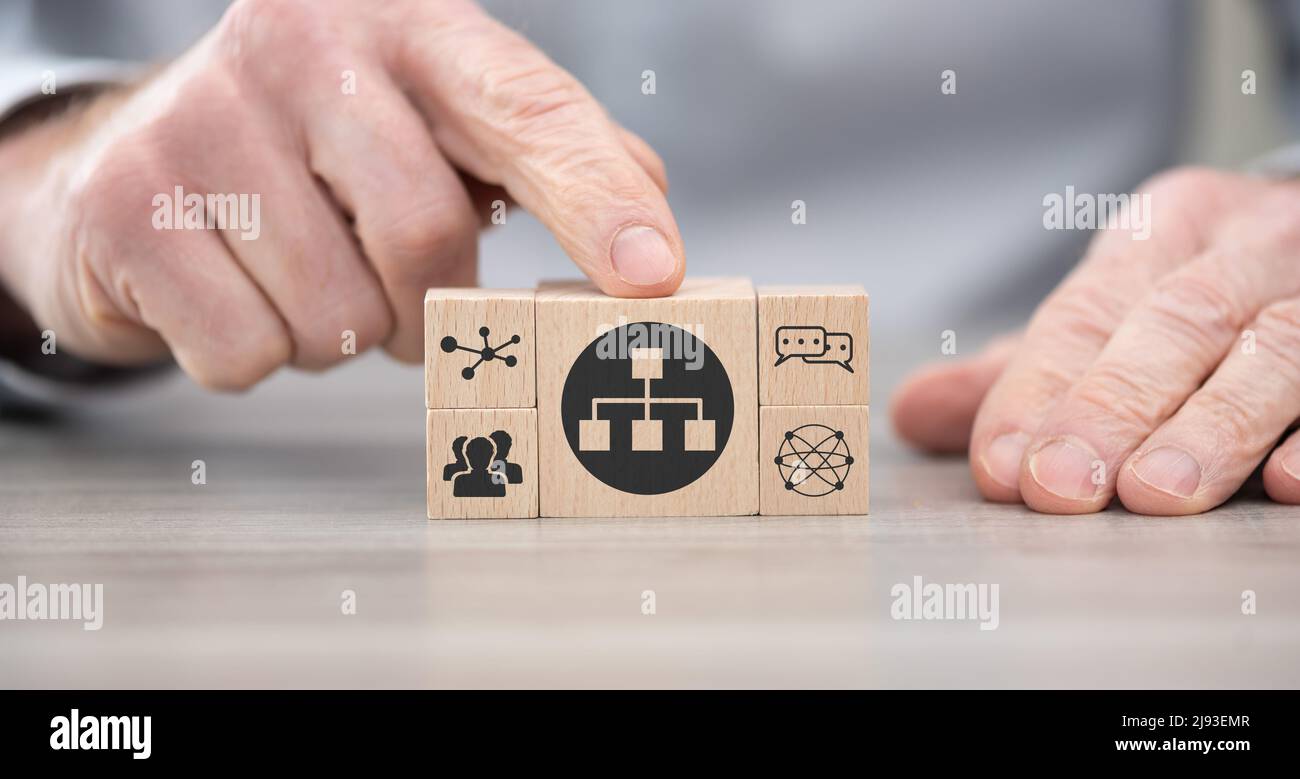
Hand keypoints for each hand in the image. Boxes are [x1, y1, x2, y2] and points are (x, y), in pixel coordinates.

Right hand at [0, 0, 679, 388]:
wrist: (139, 154)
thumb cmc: (326, 150)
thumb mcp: (440, 124)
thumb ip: (542, 153)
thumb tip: (647, 208)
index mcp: (406, 23)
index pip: (524, 110)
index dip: (596, 196)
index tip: (650, 277)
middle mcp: (298, 46)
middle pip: (424, 235)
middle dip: (425, 304)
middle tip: (403, 297)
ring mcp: (199, 120)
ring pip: (335, 317)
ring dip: (343, 335)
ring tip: (307, 276)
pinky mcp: (128, 206)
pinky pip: (247, 355)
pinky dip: (261, 356)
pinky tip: (241, 291)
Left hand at [893, 167, 1299, 514]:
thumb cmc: (1204, 291)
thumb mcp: (1112, 311)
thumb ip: (1020, 370)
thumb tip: (911, 412)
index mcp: (1166, 230)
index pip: (1089, 309)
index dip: (1040, 388)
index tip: (1001, 466)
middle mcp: (1250, 246)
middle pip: (1177, 321)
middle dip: (1112, 407)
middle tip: (1061, 487)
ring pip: (1275, 349)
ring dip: (1212, 427)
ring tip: (1154, 493)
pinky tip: (1288, 483)